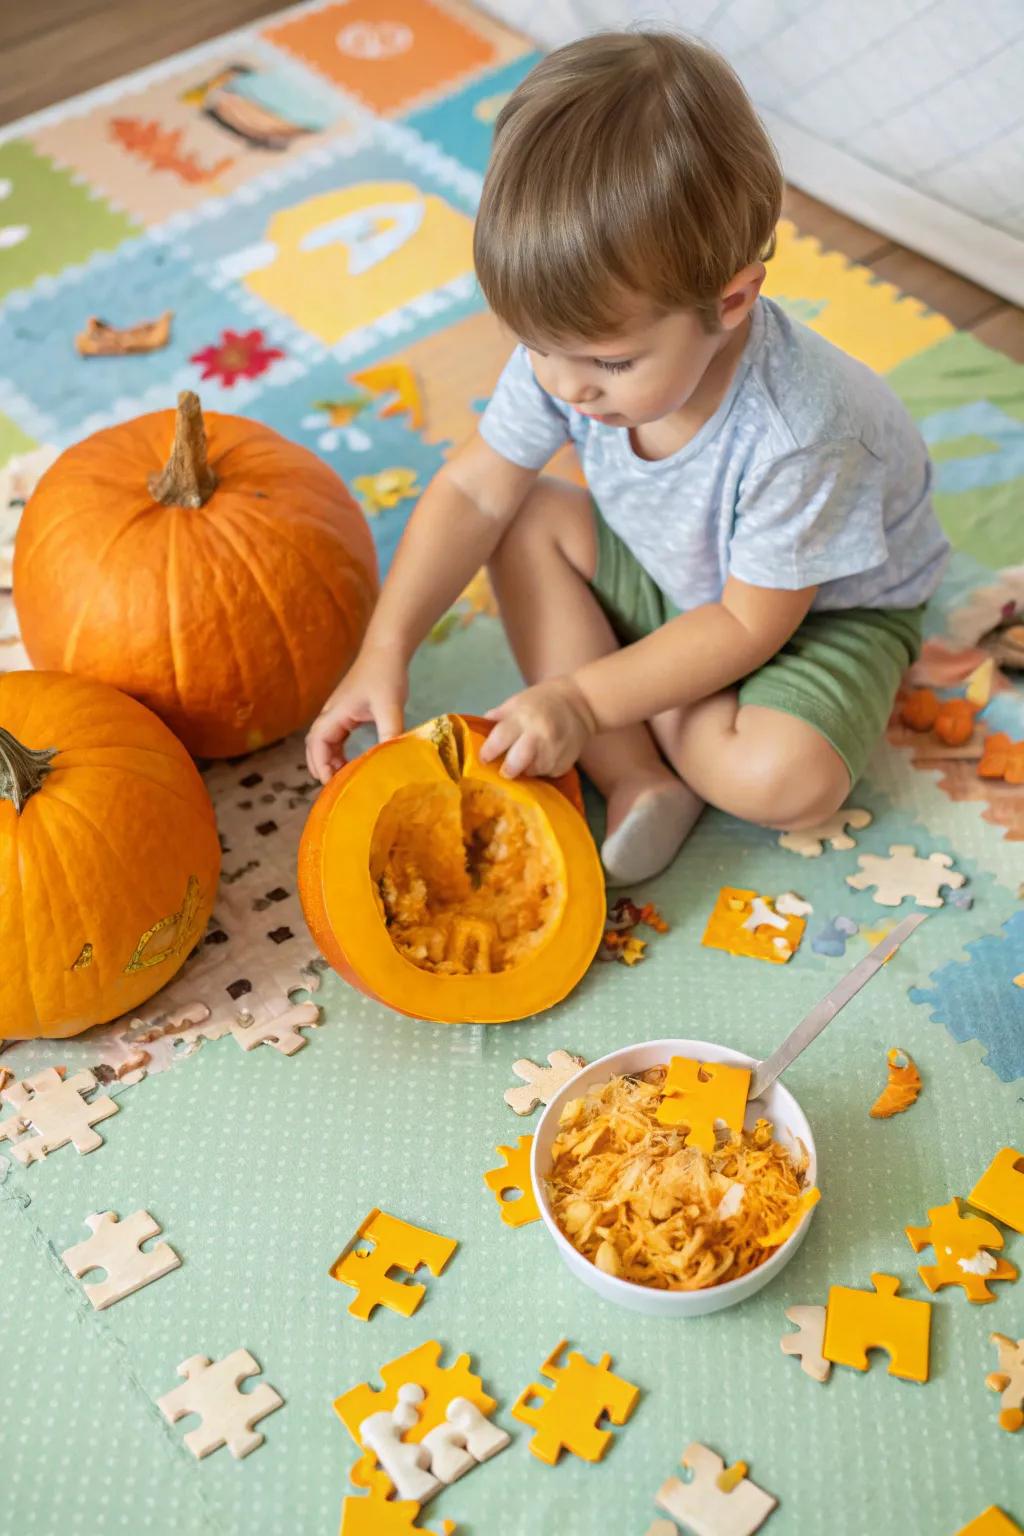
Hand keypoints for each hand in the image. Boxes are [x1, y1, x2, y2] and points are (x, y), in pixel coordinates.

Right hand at [305, 643, 407, 783]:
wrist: (387, 650)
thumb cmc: (386, 675)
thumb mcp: (390, 707)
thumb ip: (390, 733)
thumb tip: (393, 761)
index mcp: (336, 713)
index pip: (317, 742)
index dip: (320, 763)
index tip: (331, 782)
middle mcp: (332, 713)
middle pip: (315, 744)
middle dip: (321, 766)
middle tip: (335, 788)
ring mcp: (338, 712)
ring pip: (325, 742)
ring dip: (329, 760)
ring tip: (342, 779)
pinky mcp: (348, 711)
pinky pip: (337, 737)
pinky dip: (339, 752)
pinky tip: (352, 762)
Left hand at [480, 676, 595, 778]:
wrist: (580, 702)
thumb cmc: (542, 700)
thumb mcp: (517, 702)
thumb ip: (498, 717)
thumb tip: (478, 730)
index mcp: (523, 718)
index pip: (499, 740)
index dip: (488, 752)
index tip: (484, 758)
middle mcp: (539, 735)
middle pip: (516, 763)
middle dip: (507, 770)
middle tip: (505, 769)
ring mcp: (555, 750)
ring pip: (533, 772)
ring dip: (527, 768)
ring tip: (528, 758)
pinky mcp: (566, 762)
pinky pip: (548, 773)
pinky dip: (543, 768)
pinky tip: (544, 757)